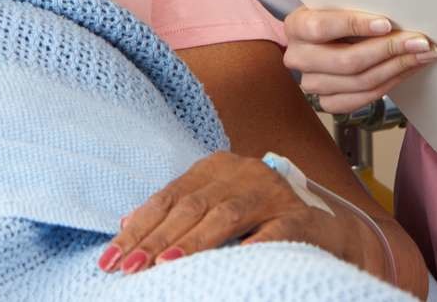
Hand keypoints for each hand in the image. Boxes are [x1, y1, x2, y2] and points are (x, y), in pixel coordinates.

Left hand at [98, 151, 370, 274]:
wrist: (323, 226)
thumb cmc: (258, 219)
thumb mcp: (214, 207)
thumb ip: (177, 212)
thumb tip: (127, 224)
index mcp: (215, 168)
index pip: (168, 198)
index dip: (139, 228)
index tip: (112, 259)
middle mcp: (242, 172)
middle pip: (191, 206)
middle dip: (155, 239)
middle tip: (128, 268)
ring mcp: (272, 193)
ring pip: (226, 214)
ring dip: (192, 242)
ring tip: (163, 264)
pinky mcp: (299, 216)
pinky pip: (274, 230)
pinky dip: (253, 244)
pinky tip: (233, 259)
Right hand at [282, 8, 436, 114]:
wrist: (321, 37)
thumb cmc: (333, 12)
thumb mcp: (336, 0)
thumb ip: (355, 3)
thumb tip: (396, 7)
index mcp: (296, 26)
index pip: (324, 27)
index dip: (355, 26)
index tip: (387, 24)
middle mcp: (299, 58)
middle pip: (347, 61)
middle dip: (389, 50)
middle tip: (420, 42)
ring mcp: (312, 83)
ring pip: (361, 82)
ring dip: (398, 68)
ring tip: (423, 55)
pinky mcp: (327, 102)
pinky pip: (364, 98)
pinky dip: (391, 83)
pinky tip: (409, 69)